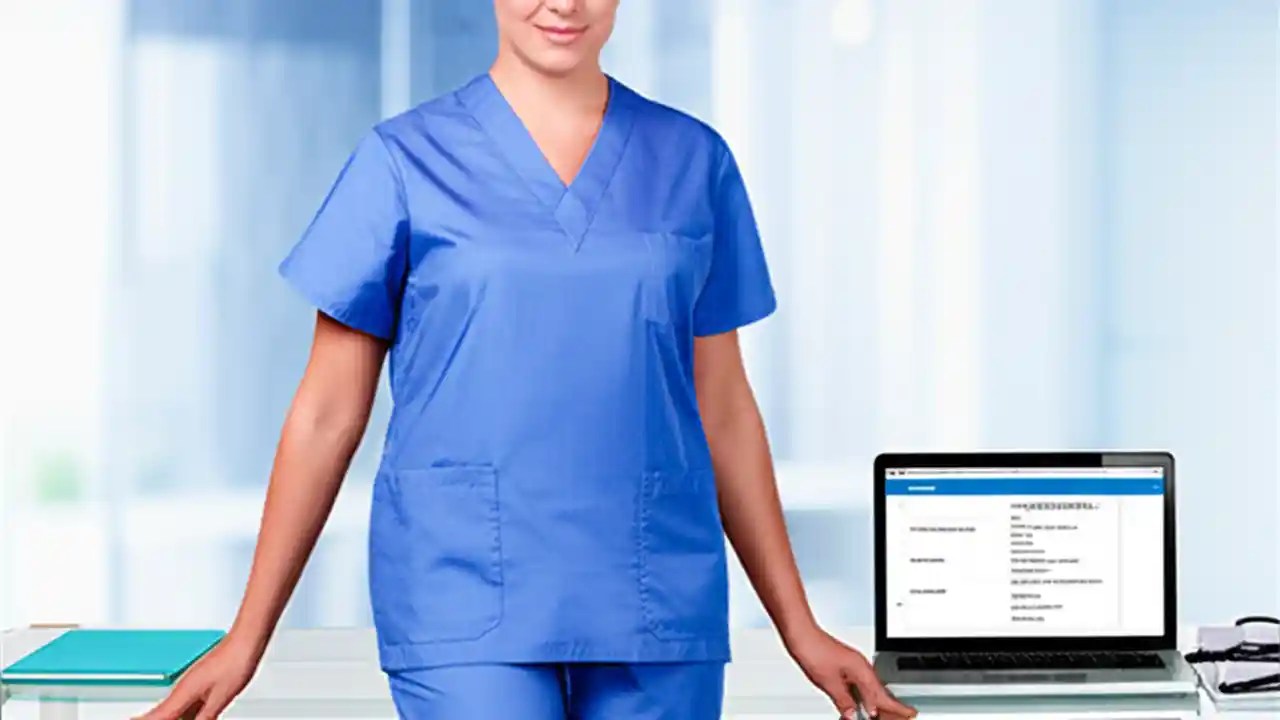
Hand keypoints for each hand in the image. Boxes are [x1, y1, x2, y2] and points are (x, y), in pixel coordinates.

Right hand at [134, 632, 261, 719]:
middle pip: (164, 714)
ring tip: (176, 716)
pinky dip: (186, 714)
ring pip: (176, 710)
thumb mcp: (221, 698)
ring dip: (175, 716)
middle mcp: (183, 688)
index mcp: (184, 692)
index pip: (158, 716)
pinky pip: (187, 704)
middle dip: (158, 718)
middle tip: (142, 718)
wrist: (245, 640)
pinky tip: (196, 716)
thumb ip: (205, 717)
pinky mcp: (200, 683)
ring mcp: (191, 685)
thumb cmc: (236, 661)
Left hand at [785, 625, 915, 718]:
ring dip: (874, 700)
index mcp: (861, 670)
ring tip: (878, 713)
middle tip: (901, 714)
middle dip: (888, 704)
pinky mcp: (845, 663)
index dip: (893, 707)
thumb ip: (843, 701)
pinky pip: (859, 682)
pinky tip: (858, 701)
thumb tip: (851, 714)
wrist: (802, 635)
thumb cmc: (814, 651)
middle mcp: (860, 666)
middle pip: (878, 690)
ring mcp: (852, 663)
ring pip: (869, 687)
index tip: (906, 713)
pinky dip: (862, 694)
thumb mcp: (830, 683)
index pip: (881, 695)